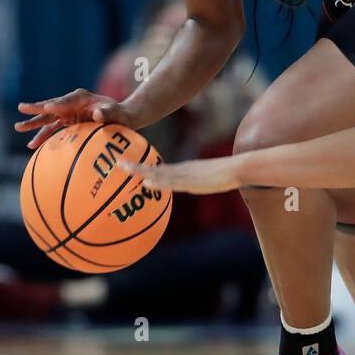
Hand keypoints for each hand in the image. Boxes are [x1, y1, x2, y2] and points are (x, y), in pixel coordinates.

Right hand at [14, 88, 135, 149]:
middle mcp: (71, 103)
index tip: (47, 108)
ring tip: (18, 128)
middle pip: (51, 106)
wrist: (119, 119)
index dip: (57, 104)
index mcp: (81, 97)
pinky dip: (42, 136)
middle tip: (21, 109)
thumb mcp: (115, 112)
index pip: (66, 100)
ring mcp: (67, 112)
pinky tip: (32, 144)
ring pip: (47, 118)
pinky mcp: (66, 122)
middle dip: (36, 109)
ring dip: (34, 124)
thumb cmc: (118, 114)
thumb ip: (107, 112)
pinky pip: (51, 129)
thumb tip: (97, 115)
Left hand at [118, 155, 242, 194]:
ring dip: (141, 171)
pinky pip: (172, 182)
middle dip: (135, 167)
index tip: (127, 166)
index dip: (142, 168)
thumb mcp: (208, 181)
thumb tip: (191, 190)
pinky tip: (148, 181)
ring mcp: (186, 175)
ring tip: (124, 168)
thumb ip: (197, 184)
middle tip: (117, 164)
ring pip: (159, 173)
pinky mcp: (192, 181)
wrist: (238, 168)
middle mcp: (181, 170)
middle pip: (154, 168)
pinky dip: (159, 181)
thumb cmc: (227, 175)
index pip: (159, 169)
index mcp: (184, 170)